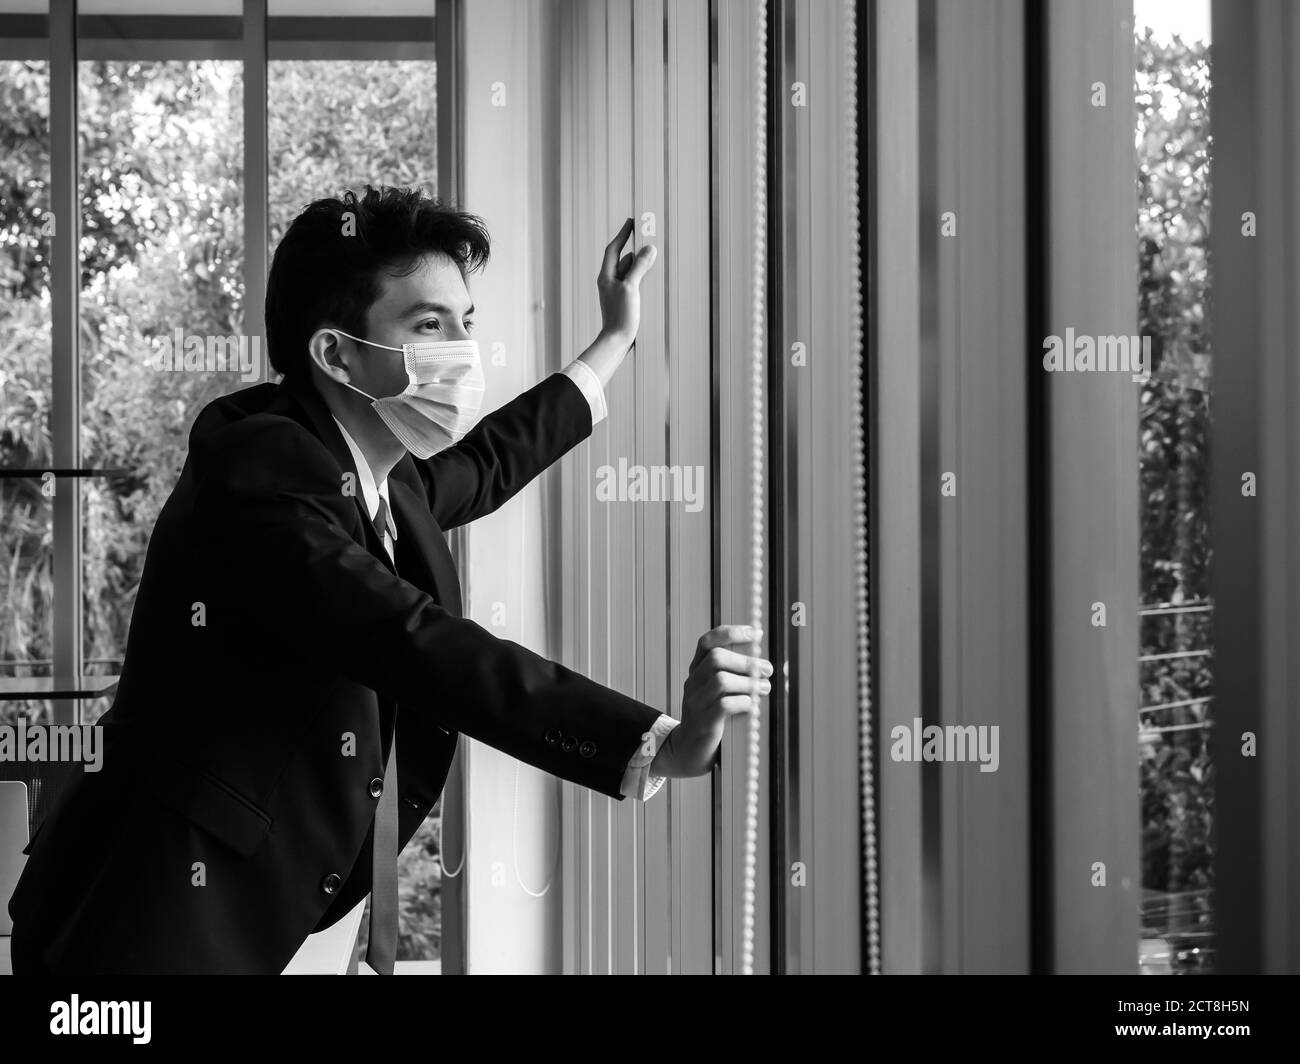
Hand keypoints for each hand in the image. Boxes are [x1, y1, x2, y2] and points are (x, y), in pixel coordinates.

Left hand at [597, 218, 656, 349]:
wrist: (616, 341)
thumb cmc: (620, 316)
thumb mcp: (631, 288)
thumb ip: (639, 267)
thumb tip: (649, 248)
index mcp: (607, 275)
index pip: (613, 248)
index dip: (622, 234)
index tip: (631, 222)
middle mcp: (610, 281)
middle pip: (622, 258)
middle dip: (634, 248)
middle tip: (647, 236)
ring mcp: (616, 291)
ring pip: (629, 270)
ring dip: (639, 263)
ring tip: (652, 256)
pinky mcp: (623, 300)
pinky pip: (633, 282)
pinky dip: (640, 276)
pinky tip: (650, 277)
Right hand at [652, 624, 771, 778]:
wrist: (689, 751)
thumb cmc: (711, 717)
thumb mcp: (716, 692)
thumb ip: (733, 676)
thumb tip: (764, 665)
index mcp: (696, 671)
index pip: (707, 642)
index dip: (731, 633)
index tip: (755, 633)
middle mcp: (693, 683)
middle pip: (716, 658)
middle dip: (746, 661)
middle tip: (767, 669)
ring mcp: (695, 703)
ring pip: (721, 681)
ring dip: (749, 683)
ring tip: (764, 688)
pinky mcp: (704, 723)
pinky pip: (724, 706)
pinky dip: (744, 703)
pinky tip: (752, 707)